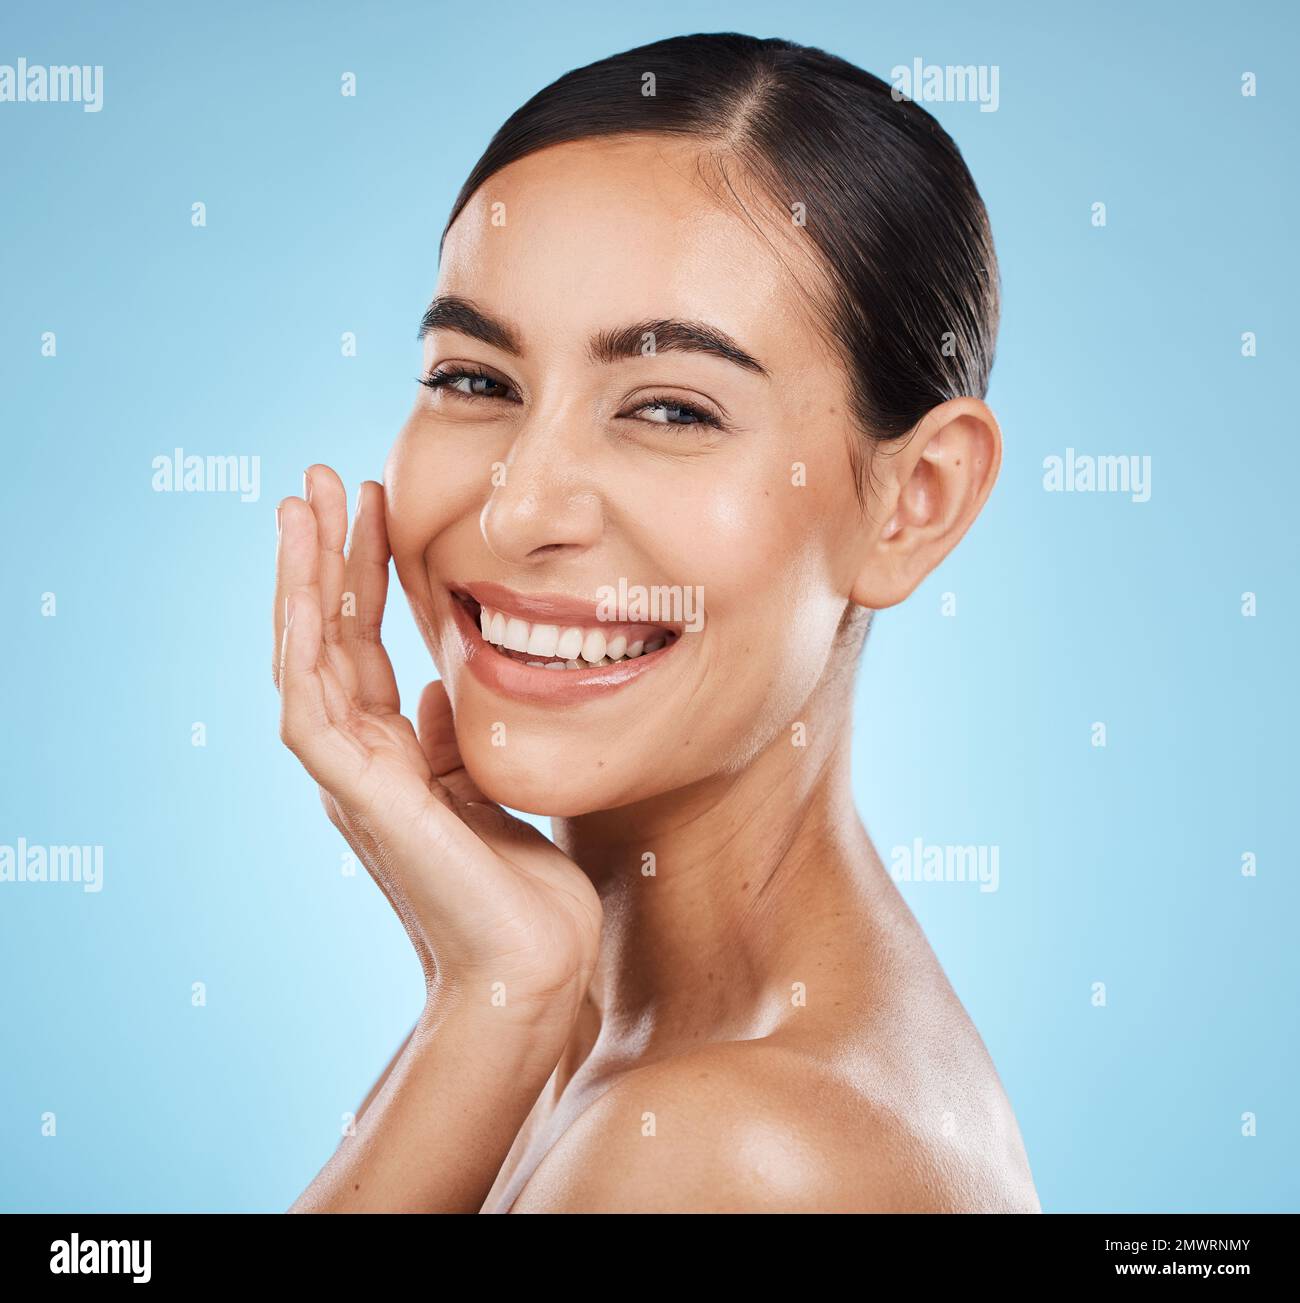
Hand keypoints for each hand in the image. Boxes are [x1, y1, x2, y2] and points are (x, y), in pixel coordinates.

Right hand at [272, 465, 601, 1022]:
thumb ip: (450, 736)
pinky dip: (304, 646)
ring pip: (306, 660)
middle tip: (315, 479)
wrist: (530, 966)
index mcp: (392, 753)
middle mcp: (361, 759)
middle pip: (326, 639)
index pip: (362, 646)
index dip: (360, 576)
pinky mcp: (362, 798)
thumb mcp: (485, 786)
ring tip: (300, 504)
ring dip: (299, 581)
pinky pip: (313, 709)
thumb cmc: (518, 887)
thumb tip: (440, 683)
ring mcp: (353, 779)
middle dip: (321, 557)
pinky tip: (307, 588)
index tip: (369, 505)